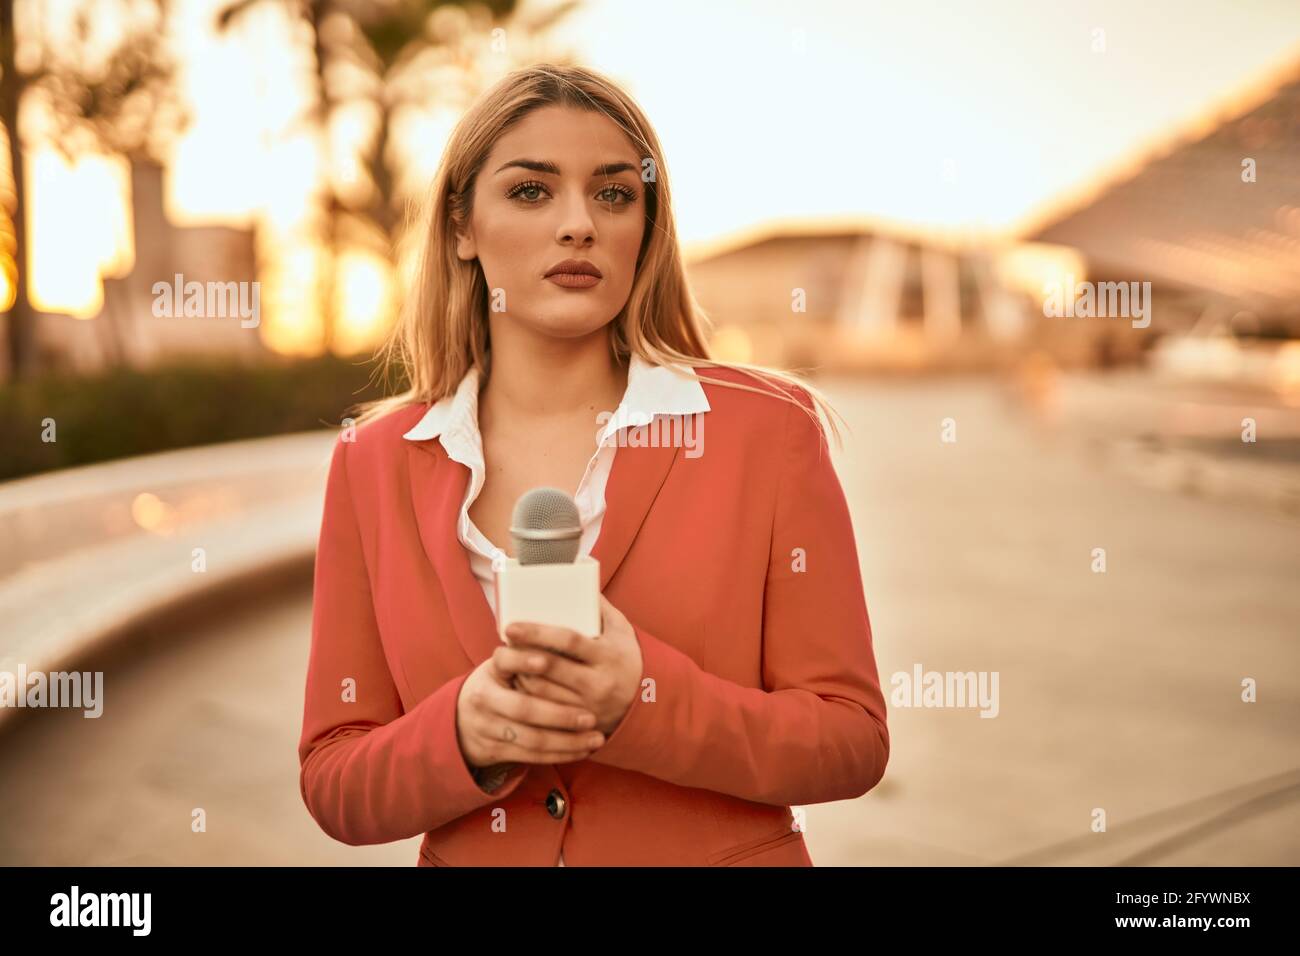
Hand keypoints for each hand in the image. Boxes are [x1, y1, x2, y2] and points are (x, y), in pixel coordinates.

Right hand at [455, 641, 607, 774]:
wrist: (462, 719)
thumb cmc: (502, 682)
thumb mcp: (504, 663)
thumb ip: (531, 646)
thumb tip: (575, 608)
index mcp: (491, 669)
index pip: (505, 661)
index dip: (524, 660)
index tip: (546, 660)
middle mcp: (483, 698)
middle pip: (524, 708)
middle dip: (560, 715)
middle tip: (590, 717)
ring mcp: (487, 726)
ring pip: (532, 739)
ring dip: (567, 741)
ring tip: (596, 738)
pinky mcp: (495, 749)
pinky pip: (531, 756)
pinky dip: (560, 754)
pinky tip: (583, 750)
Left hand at [503, 595, 641, 737]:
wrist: (646, 704)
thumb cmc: (625, 659)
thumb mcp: (621, 630)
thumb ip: (600, 608)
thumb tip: (577, 582)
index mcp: (607, 655)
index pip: (569, 640)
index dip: (538, 632)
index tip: (511, 627)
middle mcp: (599, 683)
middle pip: (550, 667)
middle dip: (520, 655)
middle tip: (501, 645)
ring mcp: (588, 707)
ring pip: (541, 692)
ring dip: (519, 675)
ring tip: (507, 662)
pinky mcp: (578, 724)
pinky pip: (544, 711)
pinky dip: (527, 696)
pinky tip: (518, 683)